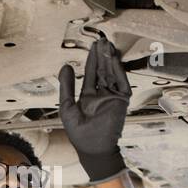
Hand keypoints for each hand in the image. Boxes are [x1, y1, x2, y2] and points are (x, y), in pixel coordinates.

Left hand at [58, 37, 131, 183]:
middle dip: (102, 57)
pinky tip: (113, 60)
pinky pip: (121, 83)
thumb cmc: (78, 132)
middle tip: (102, 40)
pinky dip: (118, 71)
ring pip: (112, 75)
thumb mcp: (67, 106)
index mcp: (89, 96)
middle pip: (103, 71)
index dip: (92, 61)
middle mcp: (102, 95)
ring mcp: (113, 97)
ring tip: (107, 46)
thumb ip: (66, 86)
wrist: (92, 147)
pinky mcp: (122, 101)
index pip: (92, 75)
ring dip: (110, 60)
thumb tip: (65, 65)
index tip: (94, 47)